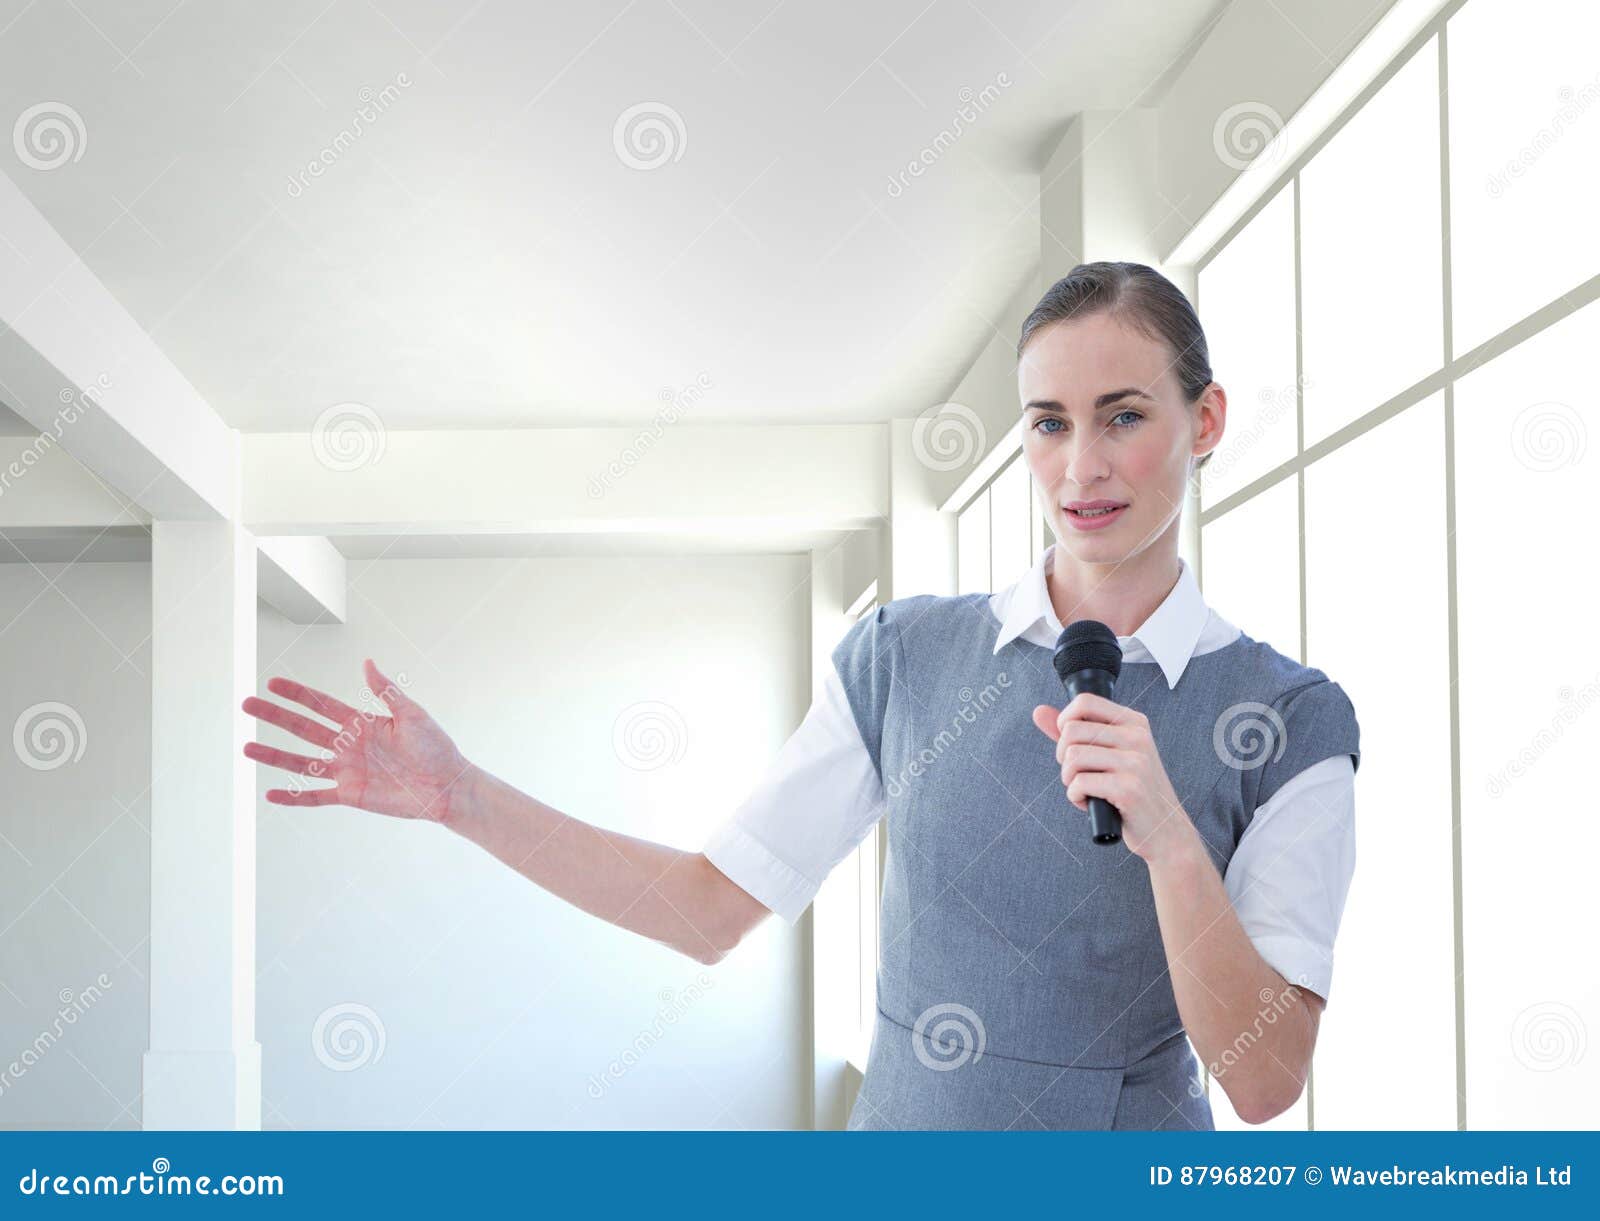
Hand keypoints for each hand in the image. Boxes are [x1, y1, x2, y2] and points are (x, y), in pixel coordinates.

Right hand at [242, 658, 474, 823]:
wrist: (447, 785)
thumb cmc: (436, 748)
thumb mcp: (412, 714)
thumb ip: (386, 692)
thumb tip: (367, 663)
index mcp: (361, 722)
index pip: (321, 704)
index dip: (297, 694)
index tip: (272, 683)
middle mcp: (349, 744)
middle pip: (303, 728)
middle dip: (275, 717)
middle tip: (247, 705)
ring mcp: (347, 770)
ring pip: (302, 762)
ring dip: (274, 756)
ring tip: (246, 749)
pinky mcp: (351, 795)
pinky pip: (316, 796)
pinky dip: (294, 798)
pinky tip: (271, 794)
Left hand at [1030, 692, 1198, 865]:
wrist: (1166, 830)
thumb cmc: (1133, 791)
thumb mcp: (1109, 754)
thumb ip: (1074, 732)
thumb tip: (1039, 712)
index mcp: (1134, 722)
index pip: (1084, 701)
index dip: (1064, 722)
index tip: (1068, 743)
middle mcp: (1137, 737)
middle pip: (1071, 731)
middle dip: (1063, 757)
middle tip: (1078, 774)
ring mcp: (1135, 762)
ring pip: (1072, 757)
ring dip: (1069, 779)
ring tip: (1085, 789)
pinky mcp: (1128, 789)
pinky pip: (1079, 783)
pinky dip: (1075, 797)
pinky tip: (1090, 802)